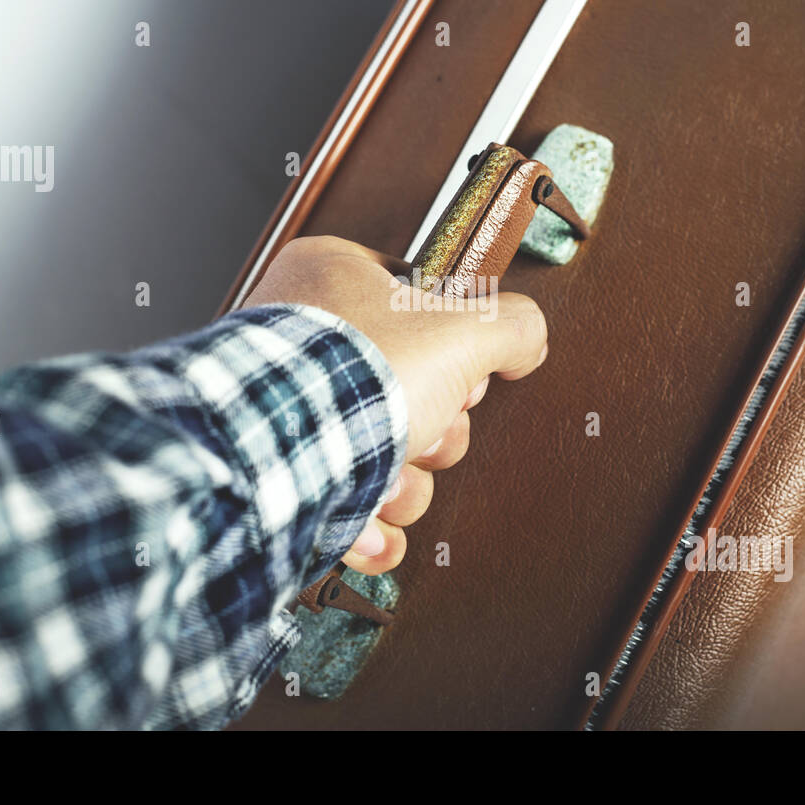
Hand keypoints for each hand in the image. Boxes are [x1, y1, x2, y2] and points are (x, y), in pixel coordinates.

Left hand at [243, 235, 547, 573]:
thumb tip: (526, 338)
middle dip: (432, 434)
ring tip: (383, 481)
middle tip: (424, 429)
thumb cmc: (356, 375)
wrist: (278, 455)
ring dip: (401, 484)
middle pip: (408, 392)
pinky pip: (344, 505)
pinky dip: (363, 525)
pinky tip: (364, 524)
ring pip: (381, 455)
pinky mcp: (279, 476)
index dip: (455, 350)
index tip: (462, 374)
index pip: (418, 307)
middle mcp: (303, 341)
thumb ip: (511, 325)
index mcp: (333, 279)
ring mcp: (286, 411)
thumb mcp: (463, 329)